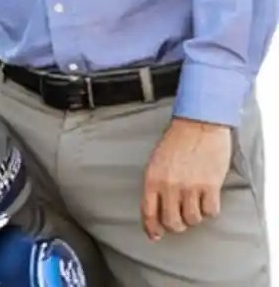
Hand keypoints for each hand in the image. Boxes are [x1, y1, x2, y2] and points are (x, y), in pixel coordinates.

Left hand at [141, 117, 232, 239]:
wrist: (199, 124)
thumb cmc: (177, 140)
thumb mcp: (157, 161)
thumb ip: (156, 183)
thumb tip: (158, 205)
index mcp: (152, 178)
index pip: (148, 212)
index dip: (151, 228)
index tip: (155, 236)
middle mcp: (169, 186)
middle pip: (172, 222)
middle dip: (177, 226)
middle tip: (181, 220)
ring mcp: (190, 187)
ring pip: (192, 220)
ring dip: (195, 217)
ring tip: (196, 206)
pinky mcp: (210, 186)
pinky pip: (210, 212)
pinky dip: (211, 210)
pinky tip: (209, 200)